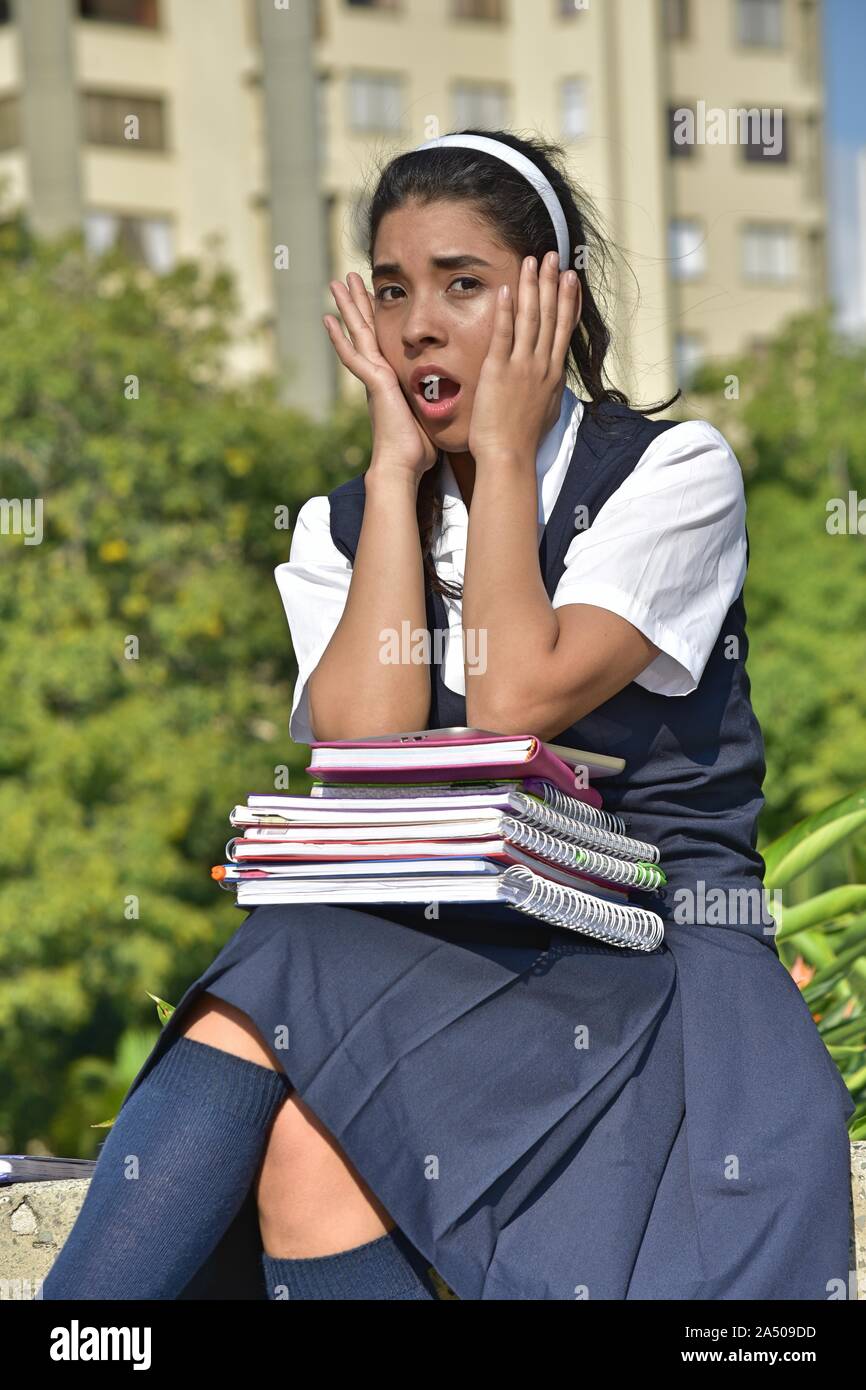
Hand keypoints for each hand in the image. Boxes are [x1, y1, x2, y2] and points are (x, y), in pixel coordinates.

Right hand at [323, 273, 438, 480]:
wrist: (404, 465)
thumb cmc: (418, 449)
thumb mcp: (429, 414)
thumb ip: (433, 400)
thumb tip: (449, 398)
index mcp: (392, 379)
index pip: (383, 339)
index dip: (377, 316)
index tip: (374, 295)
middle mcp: (379, 374)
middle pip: (366, 329)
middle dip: (359, 302)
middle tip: (349, 278)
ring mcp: (373, 378)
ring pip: (358, 334)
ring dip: (347, 307)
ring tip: (336, 283)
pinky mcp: (373, 384)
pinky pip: (353, 355)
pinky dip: (340, 338)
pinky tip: (328, 319)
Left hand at [468, 251, 579, 466]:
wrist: (509, 456)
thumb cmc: (523, 441)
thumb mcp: (545, 412)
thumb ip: (549, 390)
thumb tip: (552, 382)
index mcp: (553, 374)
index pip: (564, 329)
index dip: (568, 301)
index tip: (571, 278)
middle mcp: (542, 366)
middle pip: (551, 316)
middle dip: (553, 283)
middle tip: (554, 256)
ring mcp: (522, 367)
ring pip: (531, 319)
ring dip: (533, 287)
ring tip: (534, 262)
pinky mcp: (499, 371)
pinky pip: (504, 334)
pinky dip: (507, 311)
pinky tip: (508, 289)